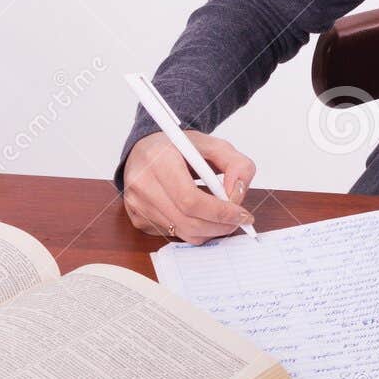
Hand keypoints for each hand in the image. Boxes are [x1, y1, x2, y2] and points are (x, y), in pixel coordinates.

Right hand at [122, 130, 258, 244]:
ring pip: (181, 232)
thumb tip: (237, 194)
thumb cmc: (179, 147)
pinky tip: (198, 213)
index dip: (220, 212)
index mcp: (159, 160)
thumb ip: (236, 164)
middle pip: (187, 221)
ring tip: (220, 215)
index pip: (190, 199)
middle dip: (219, 225)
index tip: (242, 214)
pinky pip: (172, 234)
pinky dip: (192, 229)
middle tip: (238, 220)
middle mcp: (142, 183)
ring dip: (208, 229)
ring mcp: (136, 203)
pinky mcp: (136, 217)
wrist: (147, 148)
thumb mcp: (214, 145)